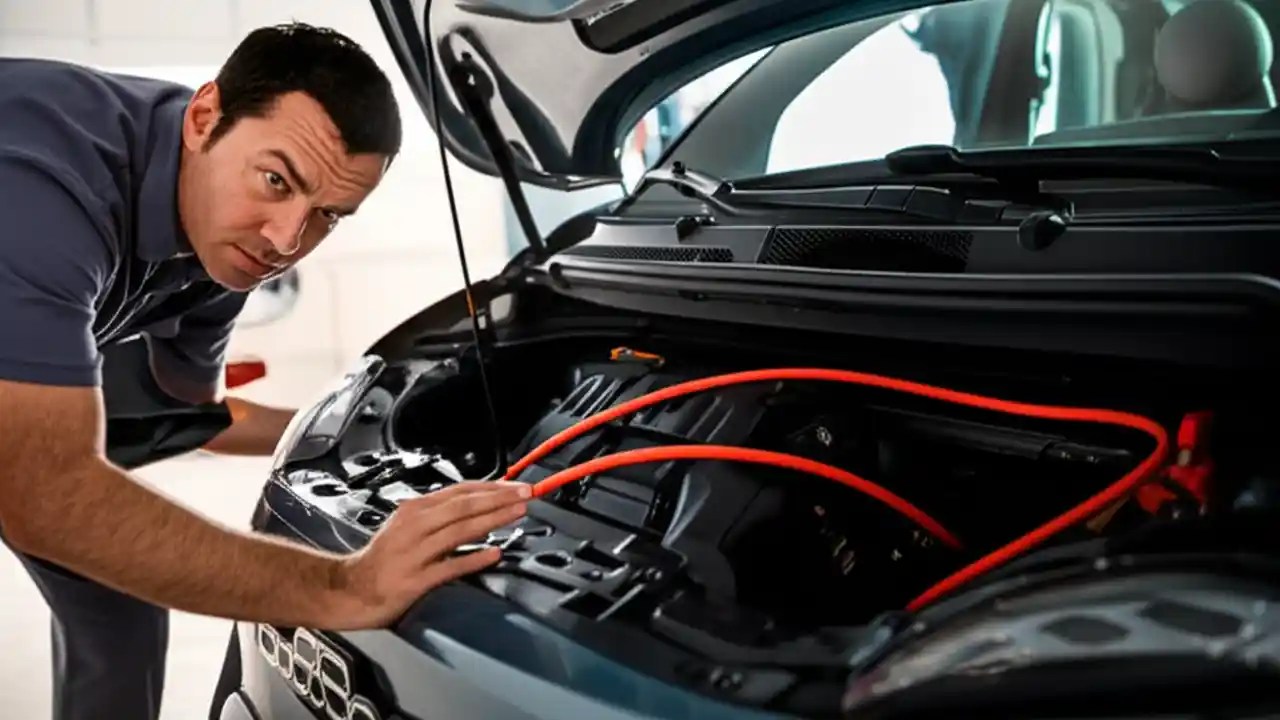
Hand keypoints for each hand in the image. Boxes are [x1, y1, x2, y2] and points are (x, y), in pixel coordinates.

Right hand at [325, 480, 529, 628]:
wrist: (350, 590)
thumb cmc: (383, 560)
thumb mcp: (408, 527)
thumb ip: (440, 517)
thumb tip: (480, 509)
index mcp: (415, 510)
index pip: (459, 491)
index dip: (491, 487)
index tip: (516, 486)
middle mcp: (415, 526)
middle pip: (464, 506)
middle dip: (499, 498)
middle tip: (527, 494)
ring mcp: (415, 552)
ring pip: (460, 529)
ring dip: (494, 519)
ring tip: (518, 513)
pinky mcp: (415, 579)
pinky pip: (450, 566)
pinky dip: (474, 558)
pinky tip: (494, 554)